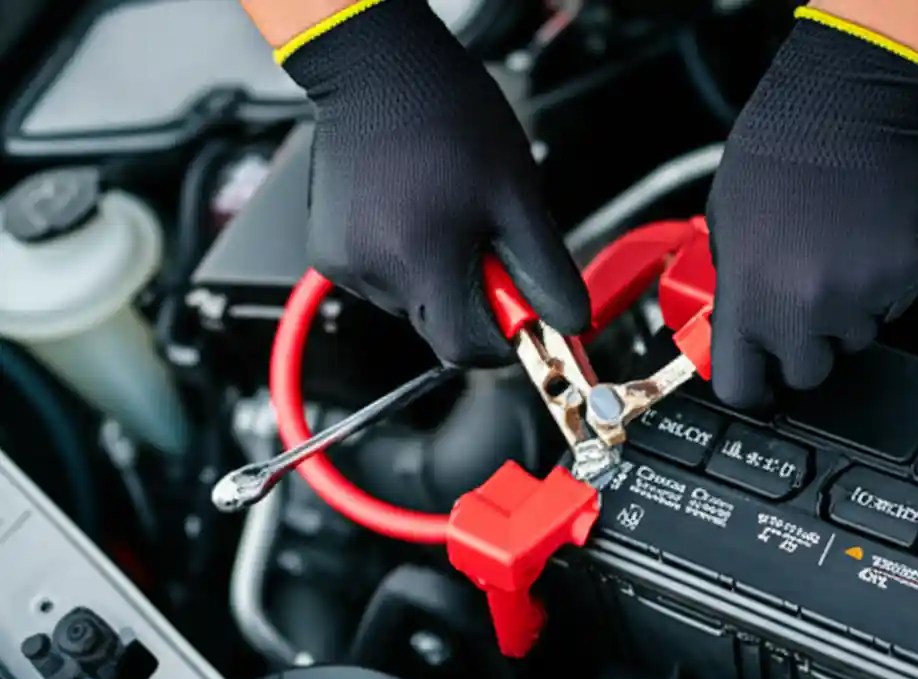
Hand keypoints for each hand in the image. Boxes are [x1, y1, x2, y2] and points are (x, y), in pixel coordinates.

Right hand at [279, 0, 587, 365]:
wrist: (379, 68)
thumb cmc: (448, 117)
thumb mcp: (518, 196)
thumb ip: (543, 271)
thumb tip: (567, 323)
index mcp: (422, 262)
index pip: (466, 349)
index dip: (501, 340)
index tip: (518, 313)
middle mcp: (373, 271)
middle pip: (438, 326)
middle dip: (471, 300)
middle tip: (485, 241)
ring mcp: (344, 263)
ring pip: (410, 303)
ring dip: (437, 276)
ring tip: (445, 215)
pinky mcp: (327, 251)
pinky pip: (379, 279)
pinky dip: (404, 260)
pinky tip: (412, 214)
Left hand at [705, 10, 917, 406]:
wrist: (840, 106)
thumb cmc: (776, 151)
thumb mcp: (725, 224)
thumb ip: (734, 284)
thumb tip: (742, 322)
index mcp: (749, 297)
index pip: (743, 385)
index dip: (751, 386)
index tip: (757, 381)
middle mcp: (804, 307)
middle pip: (808, 373)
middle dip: (803, 348)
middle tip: (800, 307)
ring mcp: (858, 296)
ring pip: (854, 340)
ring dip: (843, 314)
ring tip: (833, 257)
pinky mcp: (901, 277)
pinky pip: (890, 307)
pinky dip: (878, 287)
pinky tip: (860, 244)